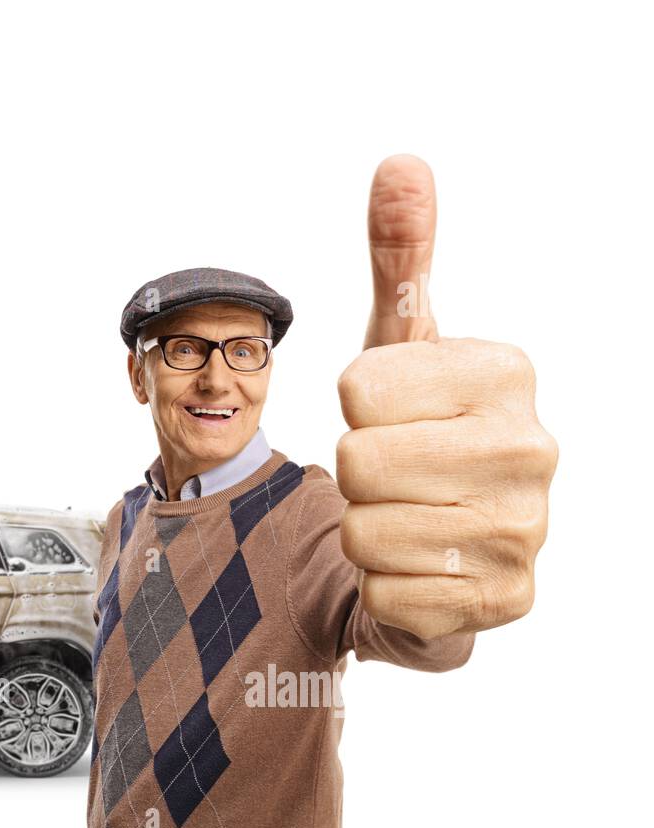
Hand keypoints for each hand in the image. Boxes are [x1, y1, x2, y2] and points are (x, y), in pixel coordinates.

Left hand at [335, 155, 558, 639]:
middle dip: (353, 473)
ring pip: (363, 532)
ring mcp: (529, 533)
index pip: (356, 390)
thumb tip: (400, 163)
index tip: (391, 413)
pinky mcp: (505, 604)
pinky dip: (381, 587)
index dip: (352, 407)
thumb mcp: (399, 345)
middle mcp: (536, 448)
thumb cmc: (414, 428)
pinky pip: (382, 595)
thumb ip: (399, 259)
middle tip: (393, 473)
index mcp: (508, 372)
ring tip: (408, 517)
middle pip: (357, 463)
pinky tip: (422, 569)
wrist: (444, 539)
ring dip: (364, 530)